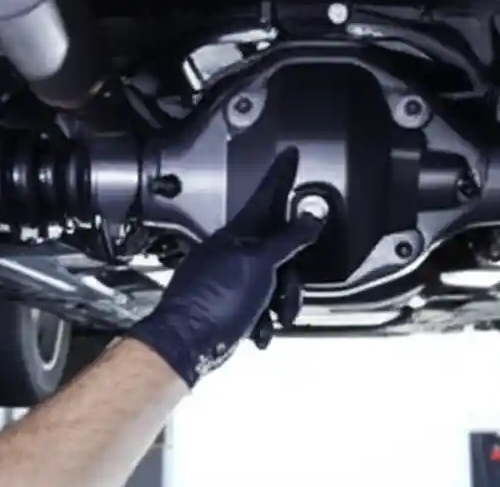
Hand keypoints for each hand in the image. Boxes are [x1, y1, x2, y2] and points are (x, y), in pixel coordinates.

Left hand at [127, 149, 322, 385]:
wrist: (188, 344)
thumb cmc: (214, 300)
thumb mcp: (260, 264)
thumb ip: (289, 239)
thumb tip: (311, 217)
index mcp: (238, 234)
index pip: (266, 195)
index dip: (281, 175)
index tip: (290, 155)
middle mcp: (234, 251)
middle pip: (279, 249)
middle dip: (290, 277)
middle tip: (287, 295)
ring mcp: (232, 277)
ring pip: (275, 280)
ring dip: (279, 302)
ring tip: (272, 316)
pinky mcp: (232, 303)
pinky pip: (263, 304)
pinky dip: (265, 319)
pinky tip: (259, 329)